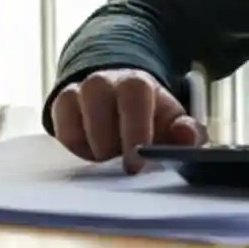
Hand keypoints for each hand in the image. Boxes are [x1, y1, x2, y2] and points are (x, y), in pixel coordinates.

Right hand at [51, 68, 205, 173]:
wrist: (121, 97)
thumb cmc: (150, 115)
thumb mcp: (173, 121)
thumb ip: (187, 131)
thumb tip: (186, 136)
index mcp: (135, 82)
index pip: (133, 97)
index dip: (135, 131)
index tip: (136, 165)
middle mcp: (102, 82)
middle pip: (99, 113)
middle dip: (112, 147)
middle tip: (125, 166)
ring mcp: (78, 92)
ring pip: (77, 125)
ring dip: (94, 150)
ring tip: (111, 158)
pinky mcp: (61, 106)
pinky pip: (64, 135)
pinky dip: (79, 150)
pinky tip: (94, 151)